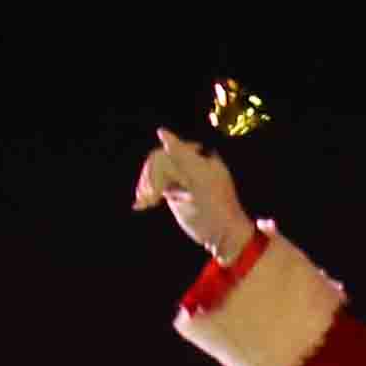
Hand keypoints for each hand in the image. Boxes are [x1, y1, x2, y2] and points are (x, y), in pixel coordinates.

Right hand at [131, 131, 251, 260]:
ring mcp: (180, 176)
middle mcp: (190, 163)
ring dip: (146, 186)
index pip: (169, 152)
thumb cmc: (218, 207)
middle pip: (157, 161)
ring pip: (152, 172)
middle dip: (150, 178)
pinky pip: (154, 185)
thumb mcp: (201, 180)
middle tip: (150, 198)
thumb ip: (182, 155)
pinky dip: (147, 194)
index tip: (156, 191)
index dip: (159, 169)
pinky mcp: (173, 190)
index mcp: (200, 156)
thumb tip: (161, 131)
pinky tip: (141, 205)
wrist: (224, 234)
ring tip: (147, 203)